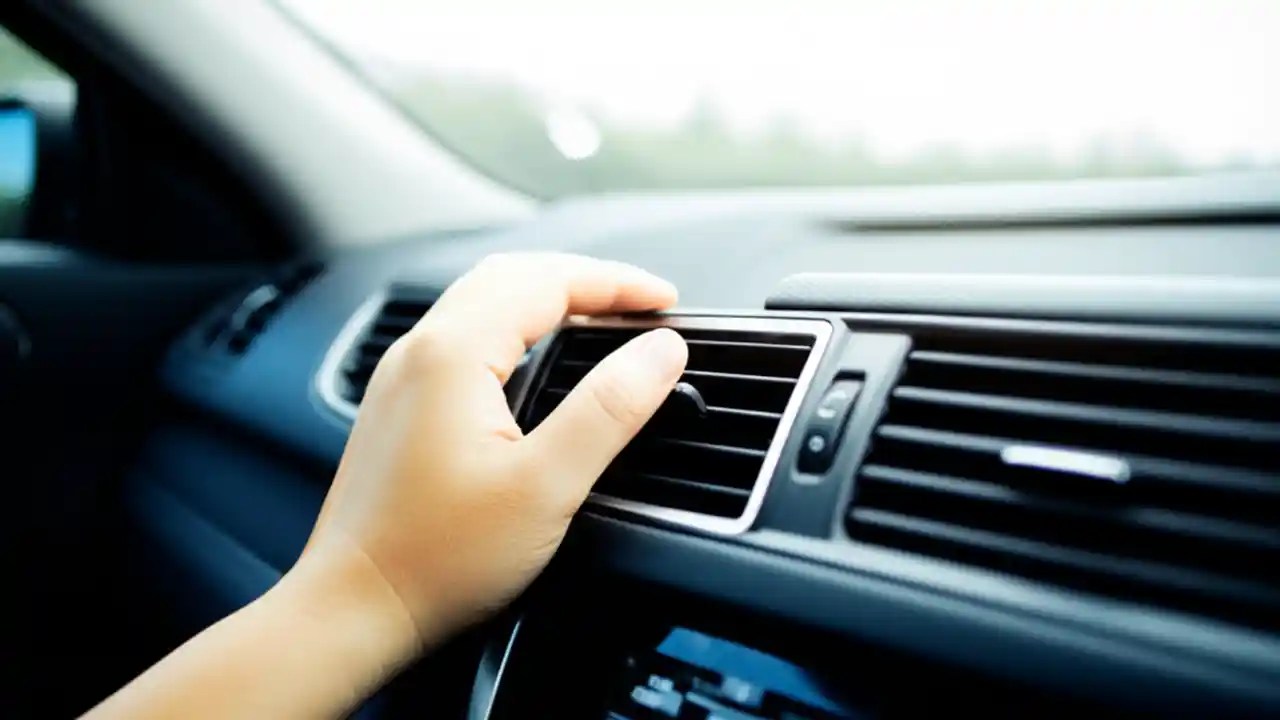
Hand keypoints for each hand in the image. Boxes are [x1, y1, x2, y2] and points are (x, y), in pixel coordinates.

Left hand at [298, 253, 686, 651]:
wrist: (354, 608)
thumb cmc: (436, 557)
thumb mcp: (546, 485)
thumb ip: (610, 409)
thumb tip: (661, 351)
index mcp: (454, 353)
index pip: (549, 280)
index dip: (617, 283)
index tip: (665, 300)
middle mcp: (419, 351)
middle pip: (513, 275)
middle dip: (584, 279)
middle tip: (638, 303)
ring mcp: (402, 376)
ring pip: (483, 300)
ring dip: (547, 297)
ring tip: (599, 319)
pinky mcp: (398, 405)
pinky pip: (462, 335)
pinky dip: (514, 326)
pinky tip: (536, 356)